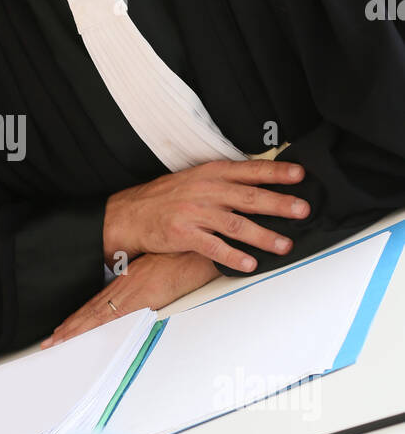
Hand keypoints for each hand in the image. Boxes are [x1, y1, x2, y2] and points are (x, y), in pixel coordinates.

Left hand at [41, 252, 217, 347]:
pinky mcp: (143, 301)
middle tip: (50, 341)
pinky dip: (95, 327)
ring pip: (96, 316)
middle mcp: (125, 289)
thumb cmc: (182, 258)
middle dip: (69, 328)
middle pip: (90, 312)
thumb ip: (143, 283)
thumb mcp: (157, 270)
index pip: (95, 304)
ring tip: (57, 341)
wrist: (196, 253)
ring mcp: (132, 296)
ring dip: (75, 330)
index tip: (61, 329)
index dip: (77, 318)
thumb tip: (137, 292)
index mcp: (126, 282)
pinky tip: (84, 335)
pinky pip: (113, 318)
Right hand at [103, 159, 310, 274]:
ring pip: (236, 224)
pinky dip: (232, 256)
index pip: (249, 170)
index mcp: (212, 173)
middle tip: (303, 210)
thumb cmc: (167, 197)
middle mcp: (206, 190)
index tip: (300, 175)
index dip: (276, 172)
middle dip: (279, 203)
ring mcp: (195, 213)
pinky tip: (249, 263)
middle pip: (248, 197)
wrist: (131, 213)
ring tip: (284, 245)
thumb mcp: (196, 179)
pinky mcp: (183, 234)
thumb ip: (226, 181)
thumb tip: (262, 186)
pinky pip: (213, 247)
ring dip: (263, 236)